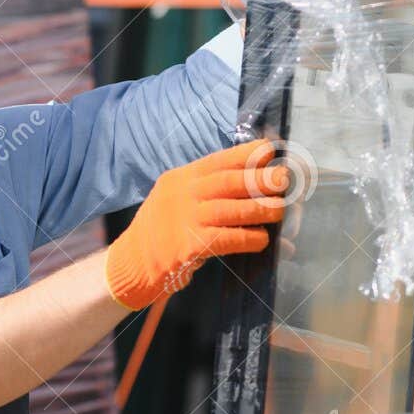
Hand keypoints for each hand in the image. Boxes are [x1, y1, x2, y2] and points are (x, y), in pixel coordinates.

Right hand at [104, 139, 289, 309]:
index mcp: (180, 178)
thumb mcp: (175, 200)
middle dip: (260, 178)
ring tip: (279, 211)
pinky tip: (262, 240)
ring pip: (231, 210)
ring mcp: (184, 220)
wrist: (129, 263)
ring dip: (261, 209)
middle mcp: (182, 194)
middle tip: (284, 179)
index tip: (269, 150)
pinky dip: (248, 238)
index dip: (246, 154)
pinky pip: (226, 239)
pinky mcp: (187, 246)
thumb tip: (250, 190)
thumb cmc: (160, 233)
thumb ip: (206, 193)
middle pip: (228, 181)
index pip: (217, 160)